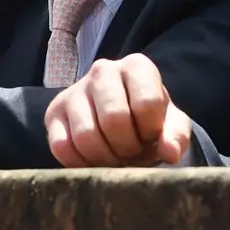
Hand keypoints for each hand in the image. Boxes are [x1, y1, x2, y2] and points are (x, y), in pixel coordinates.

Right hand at [44, 54, 193, 166]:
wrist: (119, 122)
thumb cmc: (149, 121)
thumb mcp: (170, 125)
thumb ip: (176, 135)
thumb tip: (170, 152)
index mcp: (137, 66)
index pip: (147, 103)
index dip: (152, 131)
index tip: (151, 137)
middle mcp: (103, 70)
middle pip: (114, 119)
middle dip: (127, 147)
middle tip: (132, 152)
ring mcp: (74, 90)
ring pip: (86, 136)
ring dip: (104, 159)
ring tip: (114, 156)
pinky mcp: (53, 113)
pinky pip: (61, 147)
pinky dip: (80, 163)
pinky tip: (93, 160)